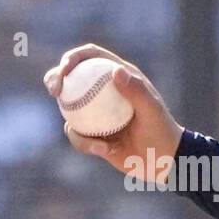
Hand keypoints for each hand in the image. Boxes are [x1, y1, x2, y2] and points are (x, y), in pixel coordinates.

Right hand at [43, 44, 184, 184]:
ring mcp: (95, 112)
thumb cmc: (162, 131)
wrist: (163, 161)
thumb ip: (137, 91)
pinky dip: (86, 144)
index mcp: (119, 78)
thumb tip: (115, 70)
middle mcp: (103, 92)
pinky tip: (104, 151)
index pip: (90, 57)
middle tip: (54, 91)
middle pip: (70, 77)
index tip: (65, 69)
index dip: (73, 57)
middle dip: (55, 78)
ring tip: (96, 143)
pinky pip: (76, 135)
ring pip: (67, 108)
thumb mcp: (152, 111)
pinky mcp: (91, 133)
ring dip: (72, 123)